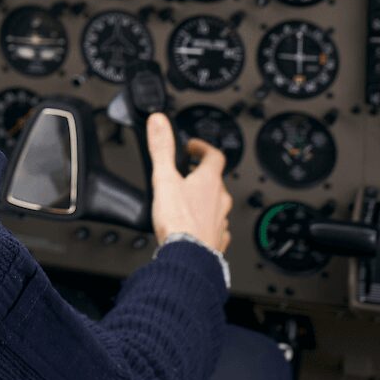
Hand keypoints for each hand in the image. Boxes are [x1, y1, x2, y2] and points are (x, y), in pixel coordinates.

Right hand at [145, 112, 232, 251]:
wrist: (188, 258)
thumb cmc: (178, 221)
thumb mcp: (164, 178)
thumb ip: (161, 148)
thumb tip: (159, 121)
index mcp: (209, 181)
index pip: (214, 156)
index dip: (203, 148)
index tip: (192, 147)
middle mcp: (219, 199)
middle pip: (215, 180)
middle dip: (201, 174)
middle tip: (187, 172)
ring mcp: (220, 220)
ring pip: (217, 203)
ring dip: (205, 198)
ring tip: (188, 200)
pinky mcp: (217, 239)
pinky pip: (217, 226)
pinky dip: (207, 221)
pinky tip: (195, 225)